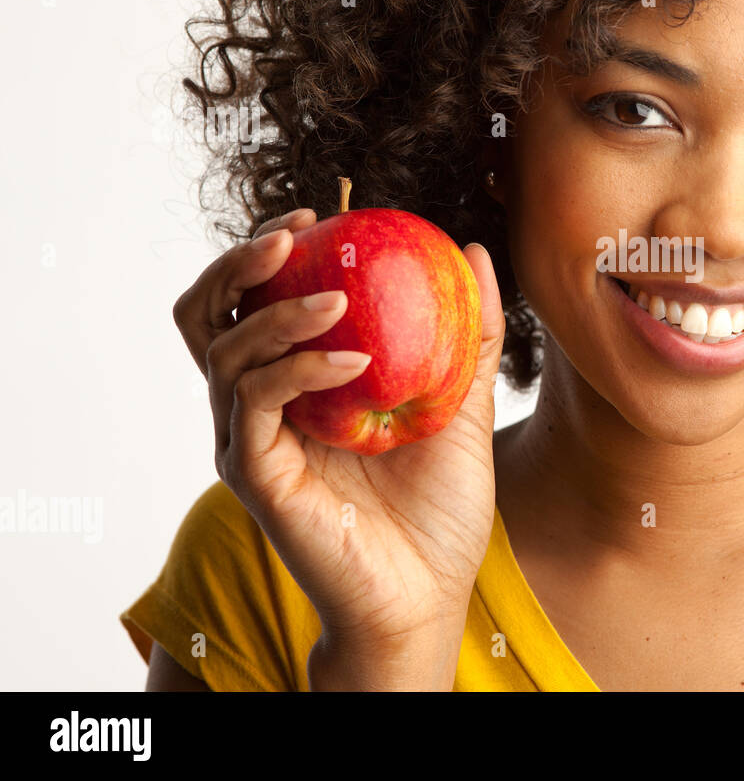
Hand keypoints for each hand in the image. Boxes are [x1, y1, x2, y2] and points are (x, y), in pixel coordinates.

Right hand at [172, 208, 504, 679]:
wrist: (429, 591)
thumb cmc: (439, 507)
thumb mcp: (464, 405)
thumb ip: (468, 335)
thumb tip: (474, 252)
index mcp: (295, 387)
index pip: (254, 302)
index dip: (270, 252)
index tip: (321, 215)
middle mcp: (257, 409)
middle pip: (207, 315)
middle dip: (238, 263)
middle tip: (293, 234)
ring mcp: (248, 442)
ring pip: (223, 351)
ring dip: (279, 311)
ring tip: (338, 299)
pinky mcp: (255, 476)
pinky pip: (255, 404)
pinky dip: (298, 367)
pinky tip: (354, 359)